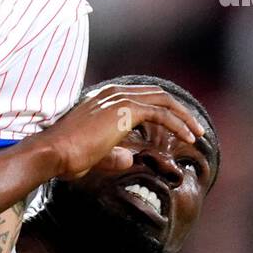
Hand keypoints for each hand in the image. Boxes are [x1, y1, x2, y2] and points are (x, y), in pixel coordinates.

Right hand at [38, 83, 203, 179]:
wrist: (54, 152)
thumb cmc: (66, 156)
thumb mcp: (93, 154)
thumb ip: (113, 154)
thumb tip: (129, 159)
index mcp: (103, 98)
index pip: (140, 96)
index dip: (162, 108)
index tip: (176, 124)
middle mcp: (112, 93)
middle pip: (156, 93)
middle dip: (179, 110)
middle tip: (194, 127)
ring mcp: (119, 98)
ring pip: (163, 100)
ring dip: (184, 116)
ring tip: (198, 133)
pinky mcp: (126, 110)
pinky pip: (162, 113)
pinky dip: (179, 124)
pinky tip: (188, 138)